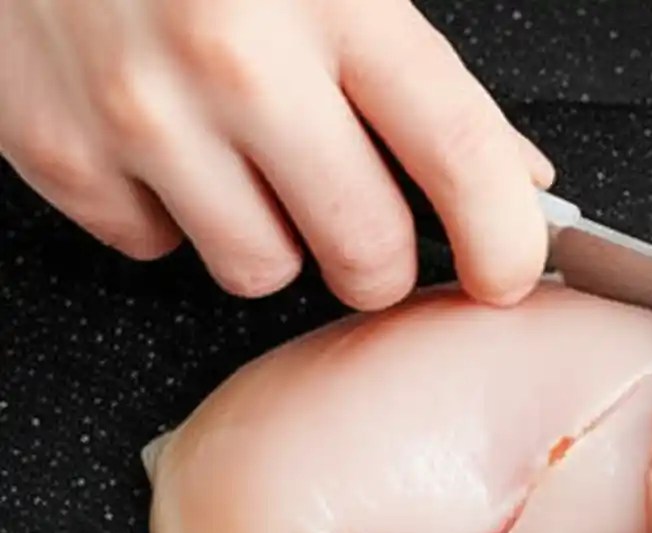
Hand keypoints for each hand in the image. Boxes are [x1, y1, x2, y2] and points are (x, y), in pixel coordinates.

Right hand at [0, 0, 554, 309]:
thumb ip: (425, 70)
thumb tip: (512, 176)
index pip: (458, 154)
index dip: (503, 240)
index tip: (510, 273)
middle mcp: (238, 61)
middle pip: (365, 252)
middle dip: (381, 256)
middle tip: (363, 212)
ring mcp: (140, 111)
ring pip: (261, 270)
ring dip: (273, 235)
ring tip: (246, 152)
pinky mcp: (60, 147)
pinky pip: (156, 247)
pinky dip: (175, 213)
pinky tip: (170, 142)